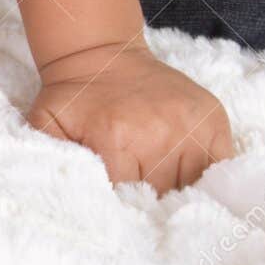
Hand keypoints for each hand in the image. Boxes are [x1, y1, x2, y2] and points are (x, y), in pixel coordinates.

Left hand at [25, 40, 234, 193]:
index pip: (126, 197)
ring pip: (191, 184)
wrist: (102, 54)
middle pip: (161, 194)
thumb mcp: (45, 121)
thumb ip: (51, 156)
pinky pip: (220, 165)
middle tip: (139, 204)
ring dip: (177, 192)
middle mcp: (159, 133)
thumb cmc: (74, 95)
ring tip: (162, 192)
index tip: (116, 211)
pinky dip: (207, 179)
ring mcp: (190, 125)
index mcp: (116, 138)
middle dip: (149, 203)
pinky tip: (189, 182)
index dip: (121, 208)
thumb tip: (67, 193)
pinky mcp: (213, 119)